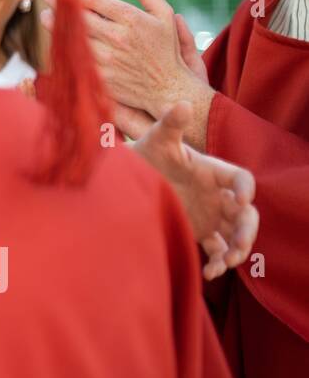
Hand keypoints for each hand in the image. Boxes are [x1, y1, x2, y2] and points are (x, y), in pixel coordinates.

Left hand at [42, 0, 213, 148]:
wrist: (168, 89)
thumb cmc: (166, 48)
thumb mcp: (164, 14)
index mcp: (131, 19)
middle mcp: (117, 38)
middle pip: (78, 17)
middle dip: (60, 4)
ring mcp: (107, 59)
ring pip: (72, 37)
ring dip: (56, 25)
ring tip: (46, 16)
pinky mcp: (100, 77)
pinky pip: (75, 59)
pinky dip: (64, 48)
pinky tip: (58, 40)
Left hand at [131, 101, 258, 278]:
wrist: (129, 177)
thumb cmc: (146, 153)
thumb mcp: (157, 139)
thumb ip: (170, 125)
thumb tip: (181, 104)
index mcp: (213, 171)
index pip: (240, 179)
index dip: (246, 188)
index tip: (243, 198)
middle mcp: (218, 194)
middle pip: (245, 213)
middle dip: (247, 228)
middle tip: (240, 243)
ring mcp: (212, 214)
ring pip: (235, 234)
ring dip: (237, 249)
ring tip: (228, 262)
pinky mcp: (201, 231)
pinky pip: (217, 250)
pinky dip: (219, 262)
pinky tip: (210, 273)